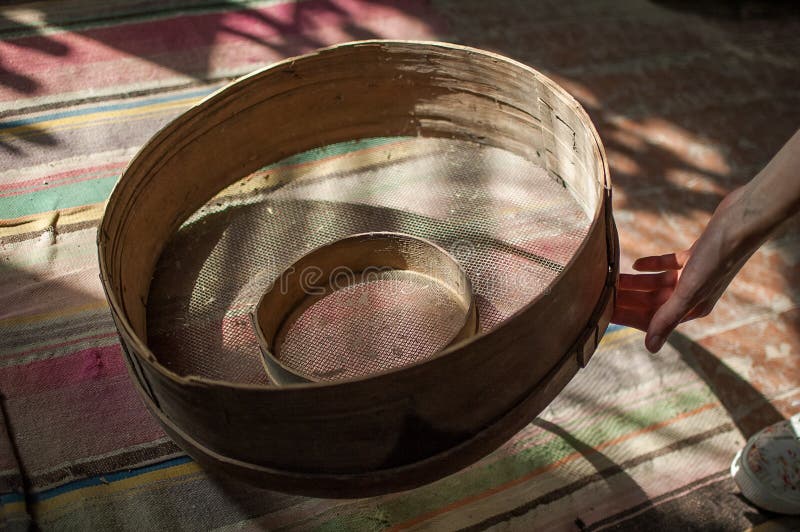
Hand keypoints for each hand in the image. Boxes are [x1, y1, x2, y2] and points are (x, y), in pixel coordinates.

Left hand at [612, 129, 798, 352]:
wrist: (741, 222)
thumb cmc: (717, 258)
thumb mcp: (688, 290)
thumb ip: (667, 318)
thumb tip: (651, 348)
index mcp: (693, 308)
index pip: (652, 319)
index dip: (627, 317)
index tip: (602, 314)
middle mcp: (693, 293)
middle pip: (651, 302)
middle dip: (626, 300)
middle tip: (598, 295)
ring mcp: (694, 274)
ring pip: (656, 283)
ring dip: (634, 282)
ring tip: (609, 279)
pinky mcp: (694, 255)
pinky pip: (668, 264)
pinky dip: (652, 265)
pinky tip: (635, 263)